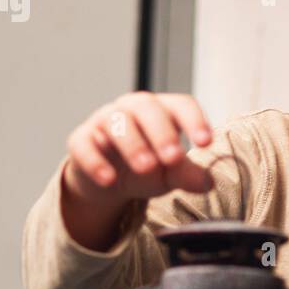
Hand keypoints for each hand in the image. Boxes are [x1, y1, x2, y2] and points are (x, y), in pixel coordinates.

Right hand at [63, 91, 214, 205]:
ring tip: (146, 168)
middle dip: (163, 133)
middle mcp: (133, 108)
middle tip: (174, 158)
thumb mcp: (170, 173)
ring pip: (117, 121)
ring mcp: (105, 120)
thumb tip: (207, 183)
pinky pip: (84, 144)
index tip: (205, 143)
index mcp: (163, 110)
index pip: (181, 105)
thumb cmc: (146, 168)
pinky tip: (109, 179)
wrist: (109, 181)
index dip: (194, 120)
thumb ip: (188, 175)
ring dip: (133, 144)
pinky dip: (96, 162)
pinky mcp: (81, 140)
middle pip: (148, 108)